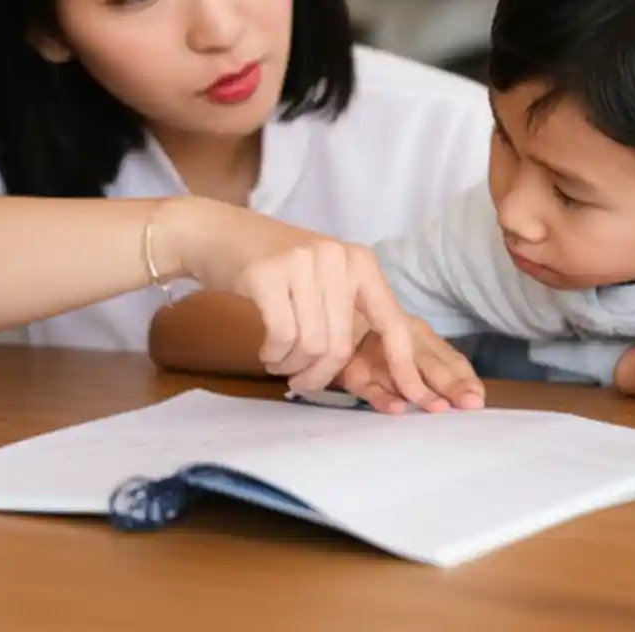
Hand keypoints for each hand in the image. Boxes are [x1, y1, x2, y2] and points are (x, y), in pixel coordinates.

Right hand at [156, 198, 429, 404]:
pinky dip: (273, 354)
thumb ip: (349, 313)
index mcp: (361, 262)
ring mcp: (302, 262)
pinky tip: (265, 350)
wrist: (217, 233)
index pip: (394, 324)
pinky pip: (281, 336)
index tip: (417, 402)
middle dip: (319, 375)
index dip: (405, 367)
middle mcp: (337, 258)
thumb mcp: (324, 279)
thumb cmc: (274, 267)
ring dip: (291, 366)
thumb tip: (387, 373)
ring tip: (278, 361)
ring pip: (311, 345)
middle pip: (341, 345)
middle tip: (300, 382)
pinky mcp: (267, 274)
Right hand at [334, 317, 485, 414]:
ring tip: (439, 408)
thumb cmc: (379, 352)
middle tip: (470, 404)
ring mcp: (377, 353)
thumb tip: (477, 396)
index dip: (465, 378)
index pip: (449, 358)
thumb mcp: (412, 357)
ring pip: (403, 370)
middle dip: (452, 384)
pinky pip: (370, 386)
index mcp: (421, 335)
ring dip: (421, 389)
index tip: (479, 399)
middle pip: (431, 363)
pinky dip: (384, 397)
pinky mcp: (355, 372)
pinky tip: (399, 408)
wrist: (331, 334)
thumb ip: (443, 372)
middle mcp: (402, 339)